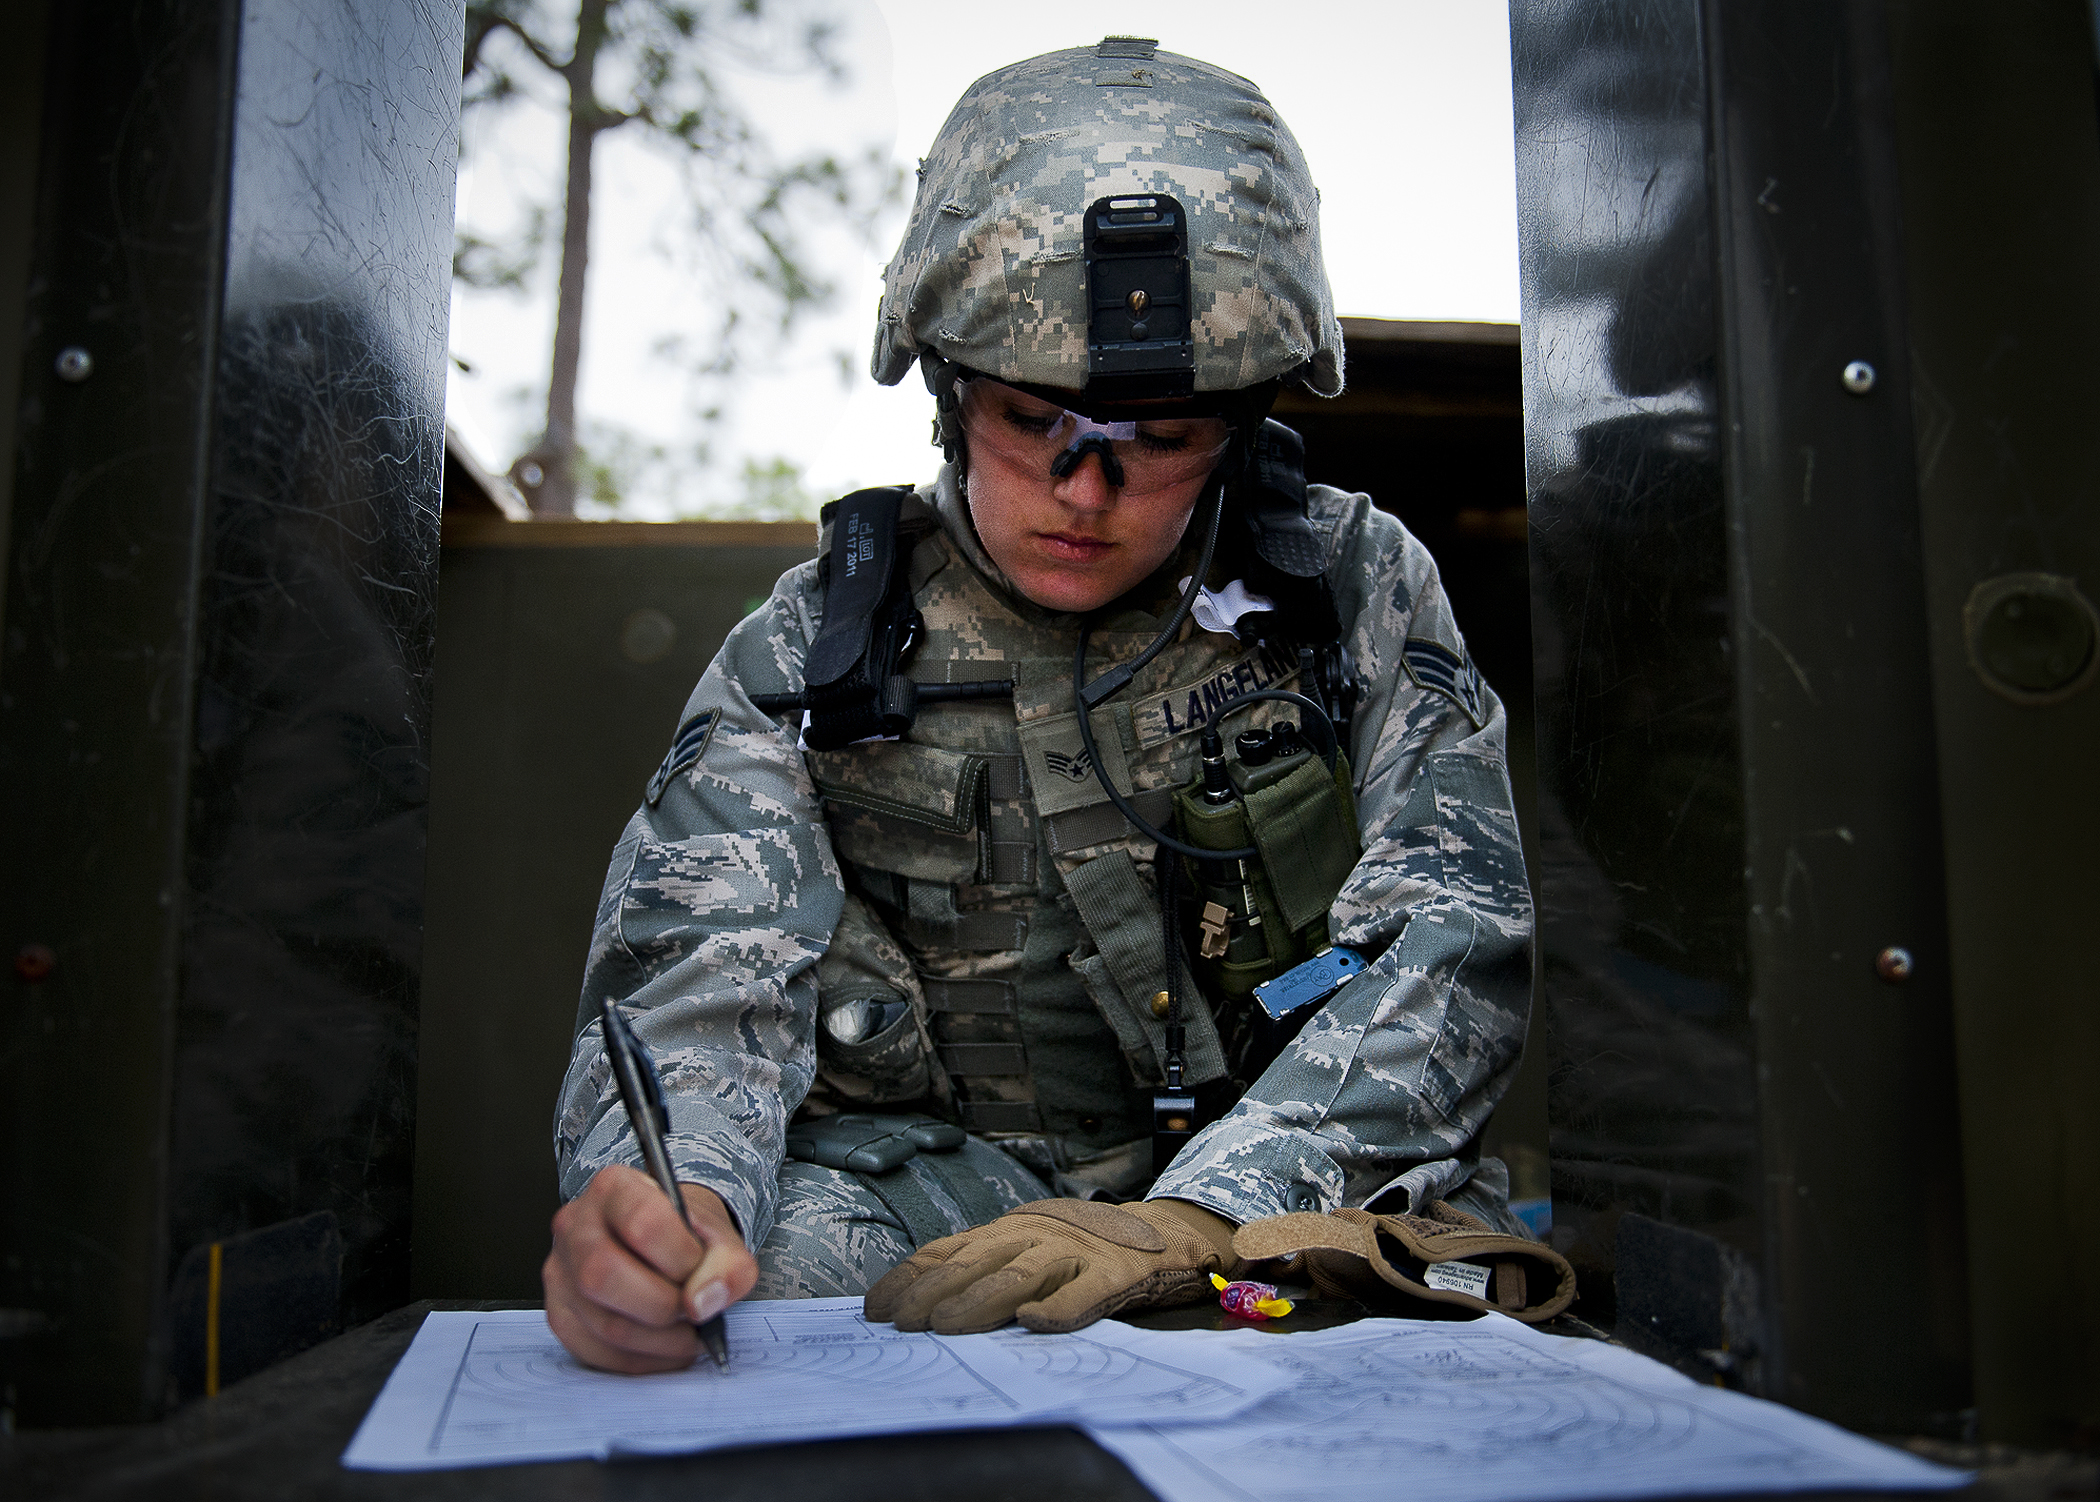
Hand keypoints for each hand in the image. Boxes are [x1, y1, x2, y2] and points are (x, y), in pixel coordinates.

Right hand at [543, 1164, 758, 1371]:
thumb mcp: (718, 1236)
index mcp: (615, 1188)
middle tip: (692, 1310)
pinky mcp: (558, 1314)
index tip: (700, 1272)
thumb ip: (727, 1264)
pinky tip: (665, 1346)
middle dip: (663, 1304)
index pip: (642, 1222)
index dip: (681, 1258)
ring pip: (604, 1323)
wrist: (661, 1246)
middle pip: (604, 1274)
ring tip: (687, 1332)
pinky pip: (596, 1353)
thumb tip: (703, 1303)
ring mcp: (559, 1271)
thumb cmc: (684, 1238)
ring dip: (660, 1341)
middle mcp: (575, 1224)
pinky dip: (642, 1360)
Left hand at [864, 1197, 1236, 1334]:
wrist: (1163, 1235)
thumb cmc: (1083, 1250)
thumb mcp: (1025, 1246)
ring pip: (1019, 1274)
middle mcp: (1036, 1234)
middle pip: (975, 1263)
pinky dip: (1060, 1307)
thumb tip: (917, 1305)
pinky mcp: (1115, 1273)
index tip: (875, 1307)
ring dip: (978, 1301)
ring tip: (946, 1327)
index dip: (909, 1278)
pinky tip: (1034, 1323)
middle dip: (931, 1293)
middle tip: (901, 1323)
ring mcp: (1075, 1251)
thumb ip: (982, 1267)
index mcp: (1008, 1230)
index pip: (947, 1251)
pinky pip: (1085, 1293)